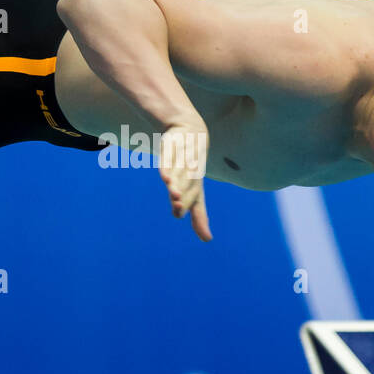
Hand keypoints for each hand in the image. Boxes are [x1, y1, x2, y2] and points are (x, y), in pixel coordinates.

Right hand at [160, 122, 211, 240]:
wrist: (192, 133)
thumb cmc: (193, 171)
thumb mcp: (196, 192)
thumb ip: (199, 216)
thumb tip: (208, 240)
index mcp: (198, 183)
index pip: (194, 196)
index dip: (188, 204)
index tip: (179, 214)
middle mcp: (192, 171)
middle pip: (188, 184)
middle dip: (183, 193)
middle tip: (177, 203)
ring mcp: (182, 158)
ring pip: (180, 171)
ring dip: (176, 181)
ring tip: (173, 191)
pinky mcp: (171, 147)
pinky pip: (169, 158)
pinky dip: (167, 167)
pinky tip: (165, 176)